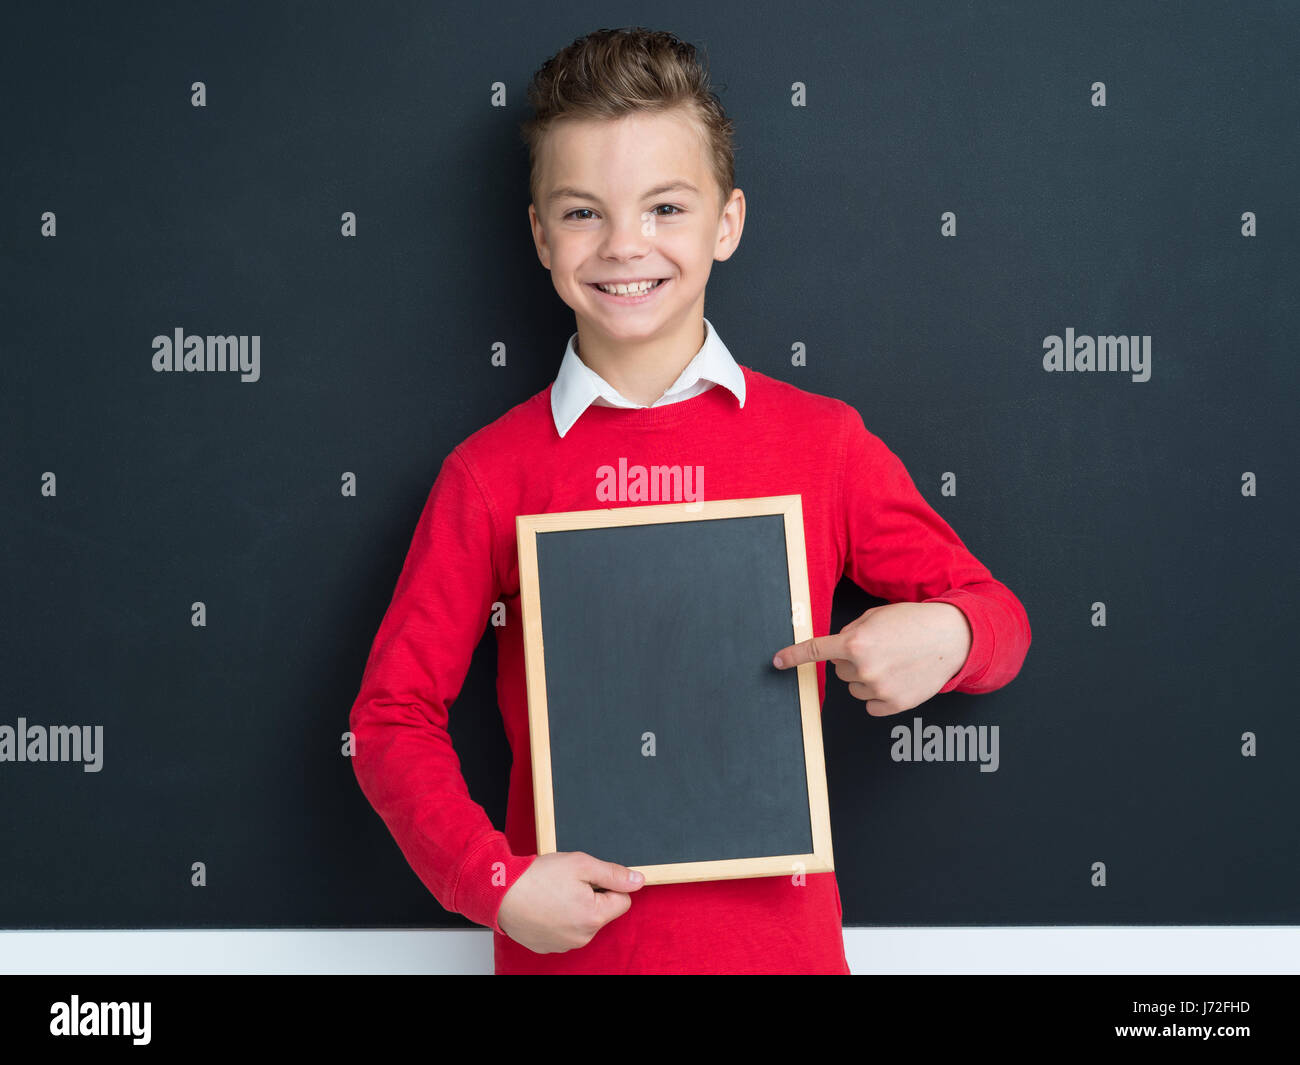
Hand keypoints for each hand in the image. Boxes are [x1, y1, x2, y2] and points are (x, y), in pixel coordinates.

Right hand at [496, 851, 645, 953]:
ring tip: (552, 894)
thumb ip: (614, 874)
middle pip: (602, 912)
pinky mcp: (548, 946)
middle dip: (591, 896)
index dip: (608, 884)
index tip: (588, 877)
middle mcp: (582, 937)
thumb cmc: (537, 877)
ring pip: (583, 922)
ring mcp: (564, 945)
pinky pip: (564, 930)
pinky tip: (544, 906)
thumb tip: (638, 880)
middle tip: (567, 883)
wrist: (499, 893)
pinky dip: (559, 918)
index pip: (623, 900)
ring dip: (575, 908)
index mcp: (594, 917)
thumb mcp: (581, 864)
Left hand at [772, 602, 971, 715]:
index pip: (815, 651)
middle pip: (840, 670)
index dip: (793, 657)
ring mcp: (879, 689)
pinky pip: (870, 704)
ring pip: (855, 688)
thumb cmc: (914, 622)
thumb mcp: (875, 616)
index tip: (776, 662)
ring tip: (893, 662)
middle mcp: (864, 668)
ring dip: (866, 677)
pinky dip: (878, 695)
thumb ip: (851, 631)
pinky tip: (897, 679)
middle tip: (880, 649)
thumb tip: (837, 650)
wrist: (952, 638)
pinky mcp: (894, 705)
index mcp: (856, 642)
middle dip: (852, 660)